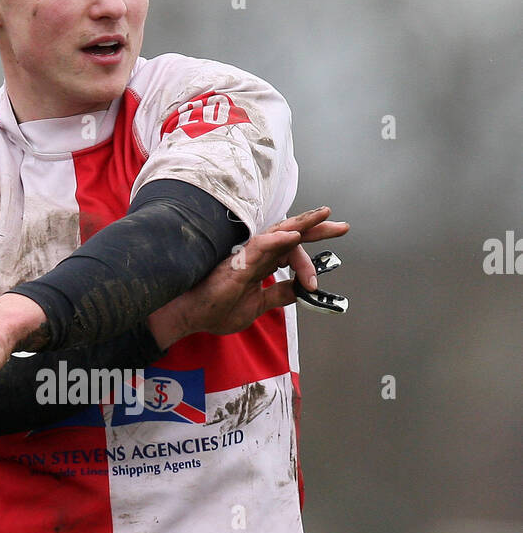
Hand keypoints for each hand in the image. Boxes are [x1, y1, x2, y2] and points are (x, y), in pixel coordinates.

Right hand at [151, 207, 348, 344]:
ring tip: (325, 215)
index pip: (292, 251)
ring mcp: (247, 255)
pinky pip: (261, 245)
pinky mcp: (237, 261)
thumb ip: (277, 295)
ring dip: (303, 224)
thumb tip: (299, 290)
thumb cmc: (215, 309)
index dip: (310, 261)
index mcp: (262, 263)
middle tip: (342, 226)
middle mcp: (257, 254)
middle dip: (318, 229)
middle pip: (292, 235)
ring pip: (280, 233)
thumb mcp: (257, 306)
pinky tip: (296, 236)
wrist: (191, 316)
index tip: (321, 279)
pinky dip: (279, 239)